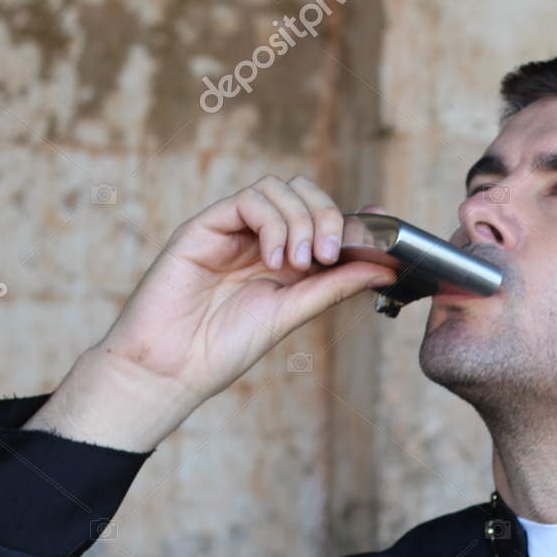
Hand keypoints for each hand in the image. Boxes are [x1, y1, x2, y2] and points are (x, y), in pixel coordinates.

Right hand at [27, 178, 396, 449]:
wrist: (171, 367)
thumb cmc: (223, 347)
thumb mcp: (292, 313)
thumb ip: (334, 286)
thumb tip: (385, 268)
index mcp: (284, 259)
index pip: (323, 219)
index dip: (355, 218)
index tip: (383, 229)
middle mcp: (260, 239)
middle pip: (304, 193)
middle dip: (328, 216)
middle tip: (328, 255)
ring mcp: (232, 230)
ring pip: (278, 189)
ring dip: (301, 220)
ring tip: (300, 264)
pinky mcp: (205, 225)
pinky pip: (249, 200)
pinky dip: (273, 224)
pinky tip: (274, 260)